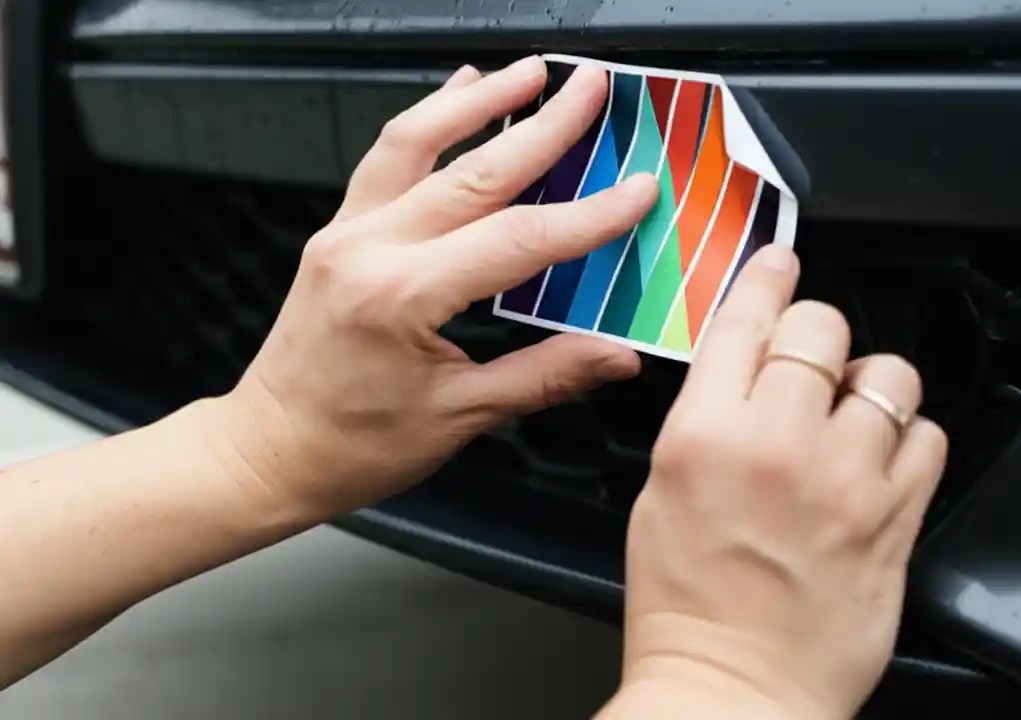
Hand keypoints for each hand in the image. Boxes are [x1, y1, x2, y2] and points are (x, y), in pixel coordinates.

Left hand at [208, 57, 657, 518]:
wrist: (267, 450)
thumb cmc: (349, 445)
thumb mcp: (458, 419)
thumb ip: (544, 376)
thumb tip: (615, 356)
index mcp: (400, 298)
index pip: (516, 241)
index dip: (586, 216)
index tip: (636, 190)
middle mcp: (368, 250)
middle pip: (474, 172)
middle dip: (543, 125)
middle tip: (591, 89)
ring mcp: (347, 233)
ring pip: (417, 141)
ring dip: (478, 100)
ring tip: (529, 72)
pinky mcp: (339, 232)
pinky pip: (386, 157)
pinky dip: (430, 120)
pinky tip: (459, 93)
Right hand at [611, 247, 947, 718]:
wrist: (734, 690)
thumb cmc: (689, 609)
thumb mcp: (663, 495)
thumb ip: (704, 421)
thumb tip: (744, 368)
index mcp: (702, 437)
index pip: (745, 320)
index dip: (768, 278)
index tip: (781, 265)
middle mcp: (775, 447)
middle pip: (823, 328)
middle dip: (818, 337)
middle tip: (812, 366)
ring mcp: (844, 481)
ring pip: (889, 376)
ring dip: (872, 388)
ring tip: (854, 421)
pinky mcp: (895, 519)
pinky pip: (930, 437)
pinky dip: (911, 439)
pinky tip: (882, 462)